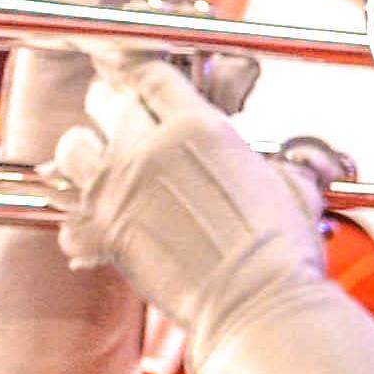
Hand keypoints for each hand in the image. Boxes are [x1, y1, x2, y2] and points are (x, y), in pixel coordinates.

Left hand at [49, 55, 327, 343]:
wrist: (255, 303)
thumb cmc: (283, 250)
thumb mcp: (295, 189)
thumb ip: (284, 163)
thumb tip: (306, 162)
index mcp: (198, 129)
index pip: (151, 74)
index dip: (140, 69)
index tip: (136, 74)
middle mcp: (149, 149)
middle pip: (104, 101)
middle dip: (111, 106)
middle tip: (123, 118)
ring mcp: (117, 188)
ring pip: (72, 146)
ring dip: (84, 152)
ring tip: (102, 166)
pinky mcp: (100, 229)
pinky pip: (67, 209)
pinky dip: (77, 215)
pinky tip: (97, 224)